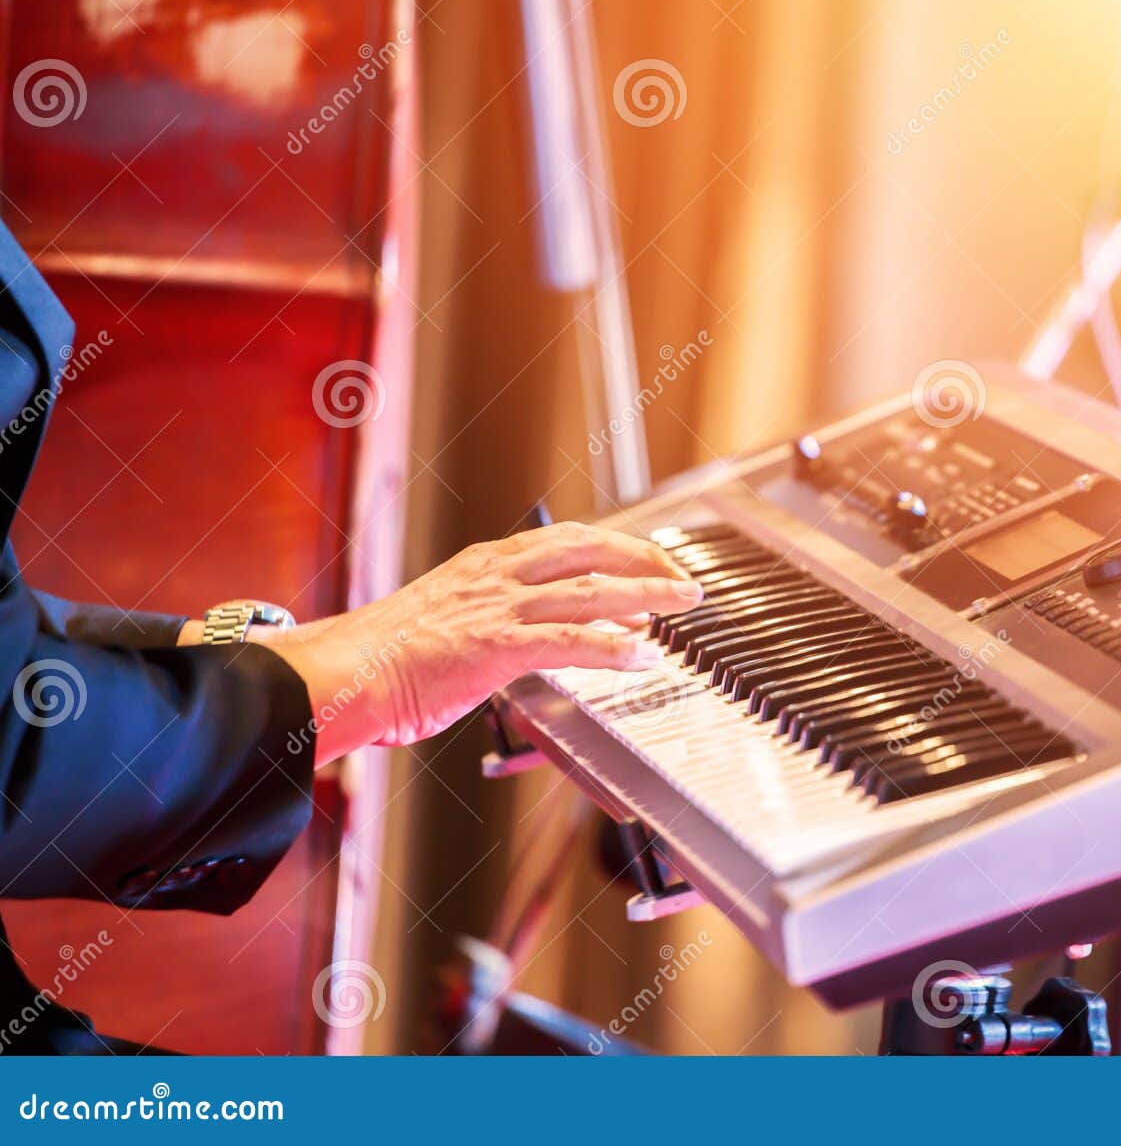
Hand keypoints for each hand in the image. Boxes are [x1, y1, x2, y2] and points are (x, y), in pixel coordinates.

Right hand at [249, 523, 699, 765]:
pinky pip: (569, 640)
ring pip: (591, 591)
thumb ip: (492, 623)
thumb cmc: (382, 662)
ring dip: (647, 596)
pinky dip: (613, 647)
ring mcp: (497, 608)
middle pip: (591, 551)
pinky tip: (642, 656)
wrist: (340, 674)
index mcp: (485, 564)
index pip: (568, 542)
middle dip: (647, 561)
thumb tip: (530, 640)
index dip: (617, 548)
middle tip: (685, 581)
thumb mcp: (446, 622)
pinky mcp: (495, 646)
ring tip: (684, 605)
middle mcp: (497, 575)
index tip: (650, 561)